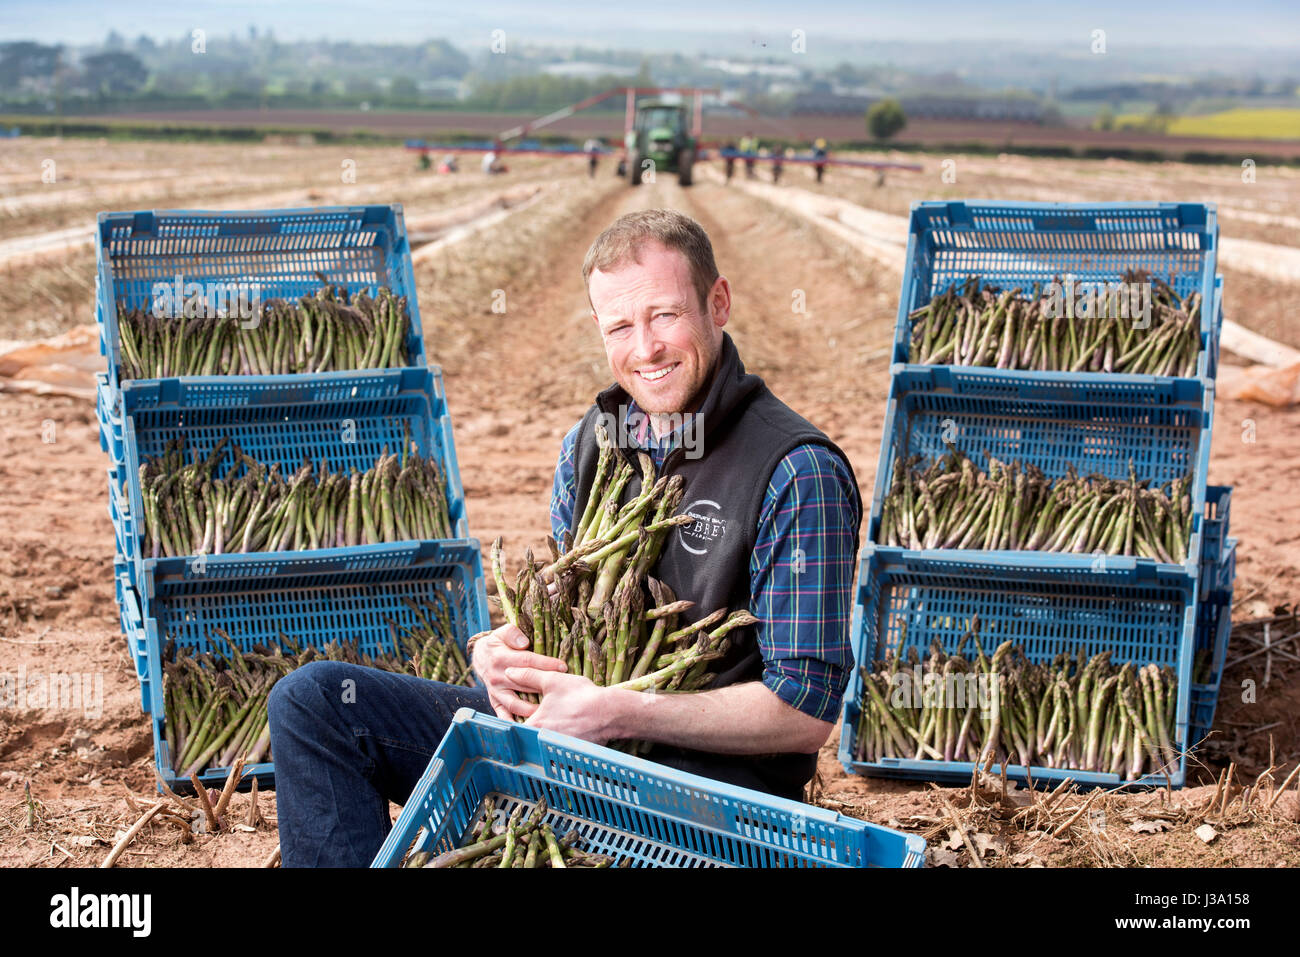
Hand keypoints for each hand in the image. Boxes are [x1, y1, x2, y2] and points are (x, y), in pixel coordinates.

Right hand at [470, 623, 566, 721]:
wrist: (480, 656)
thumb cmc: (498, 643)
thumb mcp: (502, 632)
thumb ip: (512, 634)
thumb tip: (524, 643)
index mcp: (501, 658)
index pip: (528, 662)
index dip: (546, 664)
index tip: (563, 667)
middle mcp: (498, 677)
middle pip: (525, 684)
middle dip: (544, 688)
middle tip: (562, 691)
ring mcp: (495, 691)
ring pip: (514, 703)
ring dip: (531, 710)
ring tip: (547, 713)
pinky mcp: (494, 700)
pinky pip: (503, 714)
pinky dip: (513, 722)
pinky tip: (526, 728)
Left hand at [509, 667, 624, 744]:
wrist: (611, 713)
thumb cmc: (582, 696)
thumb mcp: (553, 680)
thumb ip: (528, 675)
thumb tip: (509, 671)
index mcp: (535, 726)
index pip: (514, 728)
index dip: (516, 720)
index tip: (522, 714)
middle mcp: (544, 742)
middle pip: (530, 740)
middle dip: (532, 731)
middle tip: (543, 720)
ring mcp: (559, 751)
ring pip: (545, 747)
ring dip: (547, 739)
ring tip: (558, 726)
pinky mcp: (572, 756)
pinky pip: (561, 755)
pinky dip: (562, 747)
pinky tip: (571, 734)